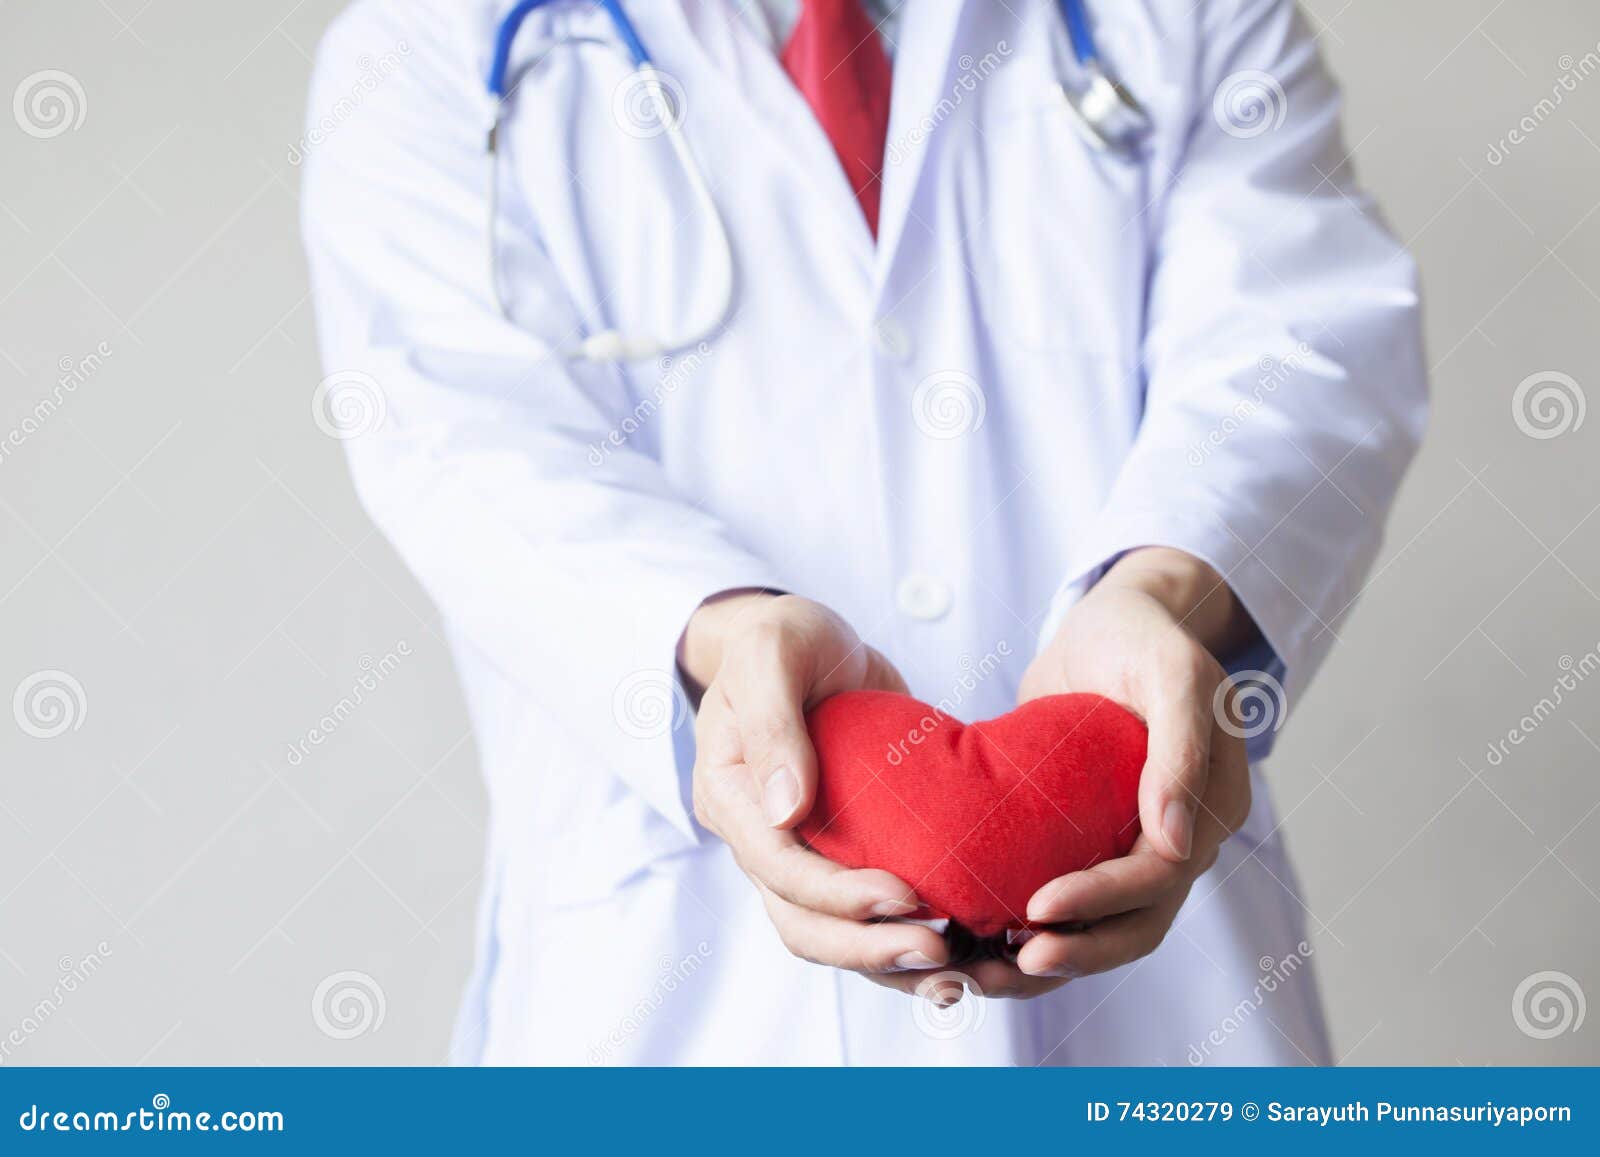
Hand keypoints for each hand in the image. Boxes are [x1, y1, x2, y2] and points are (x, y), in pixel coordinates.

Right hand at [684, 593, 953, 990]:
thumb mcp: (772, 654)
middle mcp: (759, 836)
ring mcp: (800, 852)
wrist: (809, 643)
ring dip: (888, 963)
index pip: (776, 866)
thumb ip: (773, 722)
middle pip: (801, 922)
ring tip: (956, 977)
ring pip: (832, 936)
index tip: (904, 897)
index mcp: (731, 794)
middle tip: (938, 952)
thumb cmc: (783, 638)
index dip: (837, 894)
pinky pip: (865, 917)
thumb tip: (786, 810)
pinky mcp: (843, 854)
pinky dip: (904, 942)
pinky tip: (960, 957)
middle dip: (867, 947)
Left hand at [949, 548, 1257, 999]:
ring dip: (1052, 962)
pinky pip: (1074, 907)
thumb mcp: (1172, 673)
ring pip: (1106, 931)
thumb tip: (1177, 844)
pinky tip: (980, 946)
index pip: (1160, 878)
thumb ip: (1182, 748)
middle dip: (1075, 952)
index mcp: (1212, 807)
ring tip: (984, 975)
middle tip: (1006, 965)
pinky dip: (1034, 934)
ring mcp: (1135, 848)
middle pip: (1136, 924)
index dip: (1102, 901)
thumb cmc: (1142, 640)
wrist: (1109, 625)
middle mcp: (1180, 840)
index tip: (1037, 909)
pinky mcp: (1093, 847)